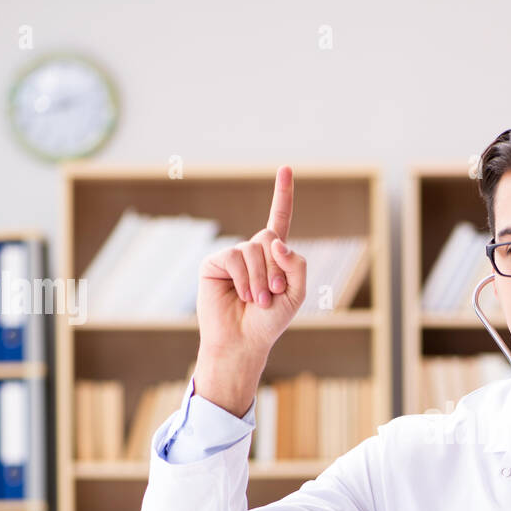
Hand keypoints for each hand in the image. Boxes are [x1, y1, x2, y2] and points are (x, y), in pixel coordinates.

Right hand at [194, 165, 306, 415]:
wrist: (244, 341)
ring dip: (262, 280)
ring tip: (258, 301)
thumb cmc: (269, 321)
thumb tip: (274, 240)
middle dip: (276, 270)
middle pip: (270, 239)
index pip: (279, 219)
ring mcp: (232, 256)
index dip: (283, 195)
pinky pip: (235, 258)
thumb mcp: (296, 293)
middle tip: (273, 295)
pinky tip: (244, 296)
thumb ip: (296, 264)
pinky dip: (245, 279)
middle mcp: (252, 252)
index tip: (286, 168)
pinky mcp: (214, 263)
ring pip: (254, 250)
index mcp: (273, 256)